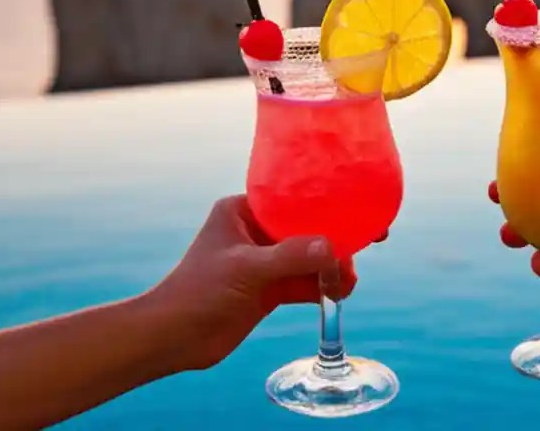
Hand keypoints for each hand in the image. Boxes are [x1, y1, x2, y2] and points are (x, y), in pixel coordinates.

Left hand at [144, 195, 358, 370]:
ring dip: (331, 268)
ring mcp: (263, 263)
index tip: (358, 206)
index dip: (324, 203)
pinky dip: (321, 288)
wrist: (173, 339)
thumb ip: (289, 257)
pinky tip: (338, 294)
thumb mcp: (245, 269)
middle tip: (366, 245)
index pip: (291, 199)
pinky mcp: (267, 291)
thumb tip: (333, 249)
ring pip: (308, 259)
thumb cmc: (197, 292)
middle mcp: (255, 232)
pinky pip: (303, 283)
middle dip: (334, 240)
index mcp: (242, 211)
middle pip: (305, 229)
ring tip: (348, 282)